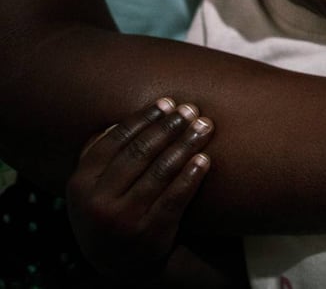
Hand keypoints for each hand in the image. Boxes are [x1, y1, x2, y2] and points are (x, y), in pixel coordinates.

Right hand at [66, 98, 213, 284]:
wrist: (120, 262)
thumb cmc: (110, 209)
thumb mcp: (92, 187)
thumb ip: (101, 153)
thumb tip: (129, 115)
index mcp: (80, 184)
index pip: (114, 141)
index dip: (143, 119)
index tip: (167, 102)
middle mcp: (98, 202)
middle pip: (140, 153)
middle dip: (169, 127)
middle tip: (191, 109)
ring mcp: (124, 220)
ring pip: (161, 172)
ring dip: (186, 144)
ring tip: (204, 126)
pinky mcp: (150, 234)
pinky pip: (175, 197)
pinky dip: (191, 175)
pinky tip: (205, 159)